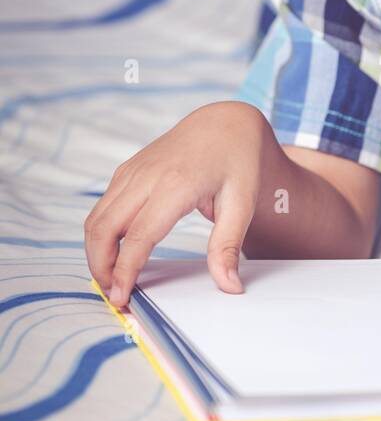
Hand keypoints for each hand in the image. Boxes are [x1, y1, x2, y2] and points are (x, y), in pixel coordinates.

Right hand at [84, 101, 278, 306]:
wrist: (226, 123)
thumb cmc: (237, 162)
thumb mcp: (243, 203)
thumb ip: (227, 246)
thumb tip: (230, 287)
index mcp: (176, 184)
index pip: (139, 235)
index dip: (125, 270)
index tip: (122, 297)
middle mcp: (146, 176)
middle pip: (104, 228)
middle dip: (101, 267)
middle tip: (114, 295)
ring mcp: (133, 171)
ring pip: (97, 218)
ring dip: (96, 252)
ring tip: (111, 280)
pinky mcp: (127, 171)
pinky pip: (103, 207)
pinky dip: (101, 234)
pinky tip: (114, 254)